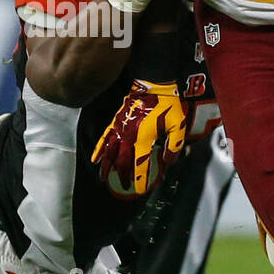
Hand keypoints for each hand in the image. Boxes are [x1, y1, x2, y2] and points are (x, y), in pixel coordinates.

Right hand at [91, 80, 186, 195]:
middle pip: (122, 161)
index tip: (139, 189)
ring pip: (110, 152)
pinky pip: (105, 137)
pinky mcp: (116, 121)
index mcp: (144, 137)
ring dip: (107, 166)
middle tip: (124, 186)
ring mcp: (120, 127)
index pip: (140, 164)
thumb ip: (174, 146)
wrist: (154, 83)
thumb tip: (168, 162)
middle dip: (123, 175)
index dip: (139, 179)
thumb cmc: (167, 103)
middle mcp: (129, 135)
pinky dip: (99, 149)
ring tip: (103, 178)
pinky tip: (95, 158)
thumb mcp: (178, 126)